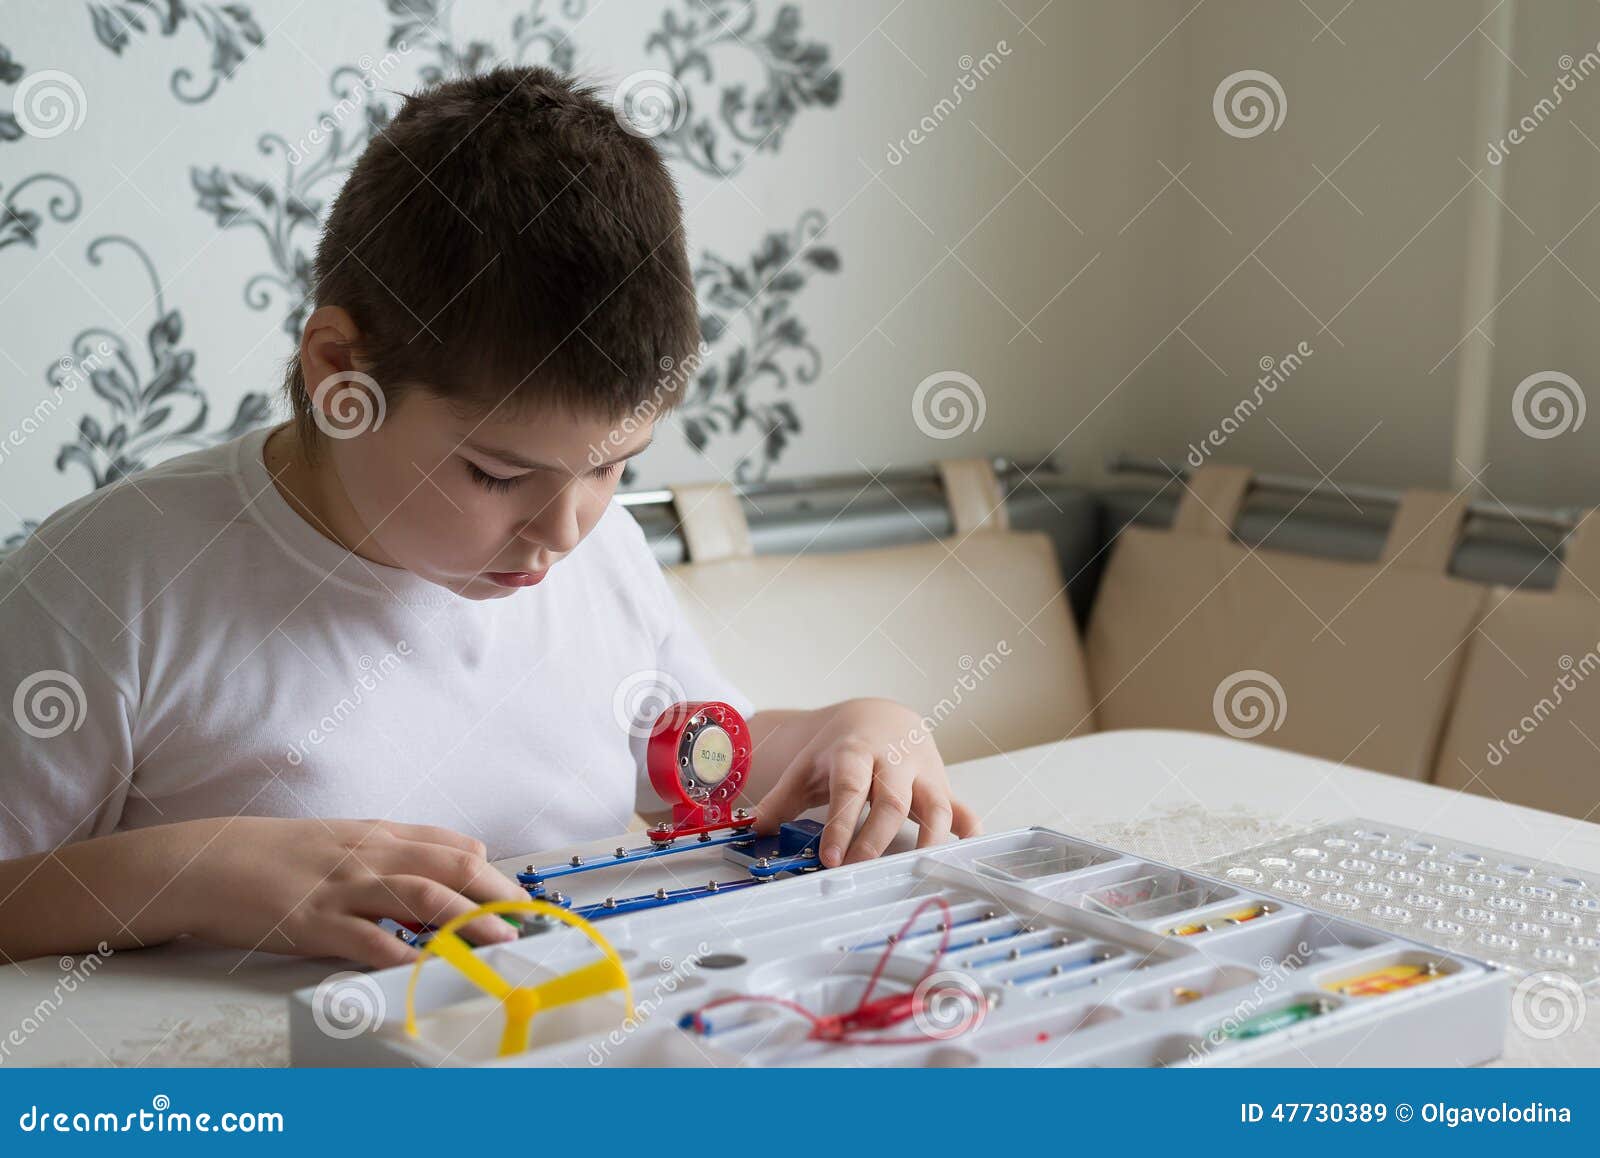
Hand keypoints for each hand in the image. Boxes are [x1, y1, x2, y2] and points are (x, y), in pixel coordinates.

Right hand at [168, 817, 526, 967]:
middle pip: (447, 866)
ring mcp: (341, 887)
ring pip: (419, 895)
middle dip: (494, 893)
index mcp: (377, 835)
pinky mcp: (312, 921)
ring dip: (466, 918)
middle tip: (526, 918)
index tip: (521, 896)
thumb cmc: (276, 855)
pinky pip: (365, 938)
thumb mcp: (343, 839)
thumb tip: (452, 861)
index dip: (491, 872)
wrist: (208, 861)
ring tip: (499, 939)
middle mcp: (368, 855)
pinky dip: (400, 952)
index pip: (450, 845)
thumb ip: (395, 850)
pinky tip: (426, 965)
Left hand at [752, 698, 980, 866]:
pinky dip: (968, 829)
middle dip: (877, 838)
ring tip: (914, 870)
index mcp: (855, 753)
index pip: (849, 788)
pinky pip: (961, 806)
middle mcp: (893, 760)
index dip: (841, 823)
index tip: (831, 858)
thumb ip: (782, 799)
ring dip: (929, 838)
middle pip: (892, 801)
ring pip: (935, 804)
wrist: (880, 717)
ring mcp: (922, 772)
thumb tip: (755, 829)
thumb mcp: (808, 766)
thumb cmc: (841, 748)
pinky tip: (968, 849)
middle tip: (858, 870)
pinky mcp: (942, 785)